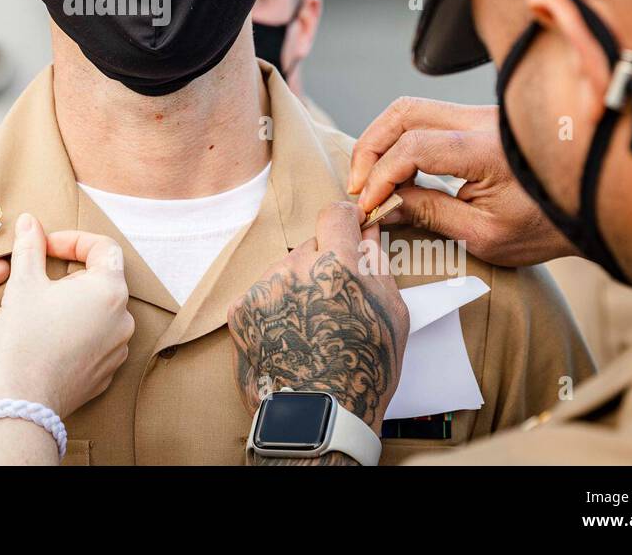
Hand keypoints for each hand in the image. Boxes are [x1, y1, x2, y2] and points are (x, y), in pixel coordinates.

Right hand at [0, 214, 133, 418]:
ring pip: (100, 310)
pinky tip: (51, 337)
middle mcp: (124, 317)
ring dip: (75, 302)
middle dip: (72, 272)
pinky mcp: (109, 370)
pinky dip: (79, 329)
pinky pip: (98, 338)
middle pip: (102, 278)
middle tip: (40, 279)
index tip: (47, 247)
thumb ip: (31, 247)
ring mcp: (119, 347)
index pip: (103, 247)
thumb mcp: (24, 284)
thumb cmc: (25, 340)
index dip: (74, 240)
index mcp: (109, 289)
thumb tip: (30, 222)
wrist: (25, 402)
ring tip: (43, 310)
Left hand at [228, 202, 407, 437]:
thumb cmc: (364, 369)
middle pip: (309, 247)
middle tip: (334, 302)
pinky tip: (289, 338)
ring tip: (311, 329)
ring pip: (283, 272)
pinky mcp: (239, 310)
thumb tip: (368, 233)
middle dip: (322, 264)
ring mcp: (262, 288)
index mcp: (336, 263)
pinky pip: (261, 297)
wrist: (317, 417)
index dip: (344, 221)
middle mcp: (294, 267)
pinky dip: (273, 310)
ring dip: (296, 288)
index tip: (348, 229)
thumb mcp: (392, 314)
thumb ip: (377, 265)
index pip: (334, 214)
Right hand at [348, 96, 576, 265]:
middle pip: (403, 112)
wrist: (591, 205)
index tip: (368, 206)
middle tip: (356, 186)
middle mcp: (482, 120)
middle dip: (369, 147)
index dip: (381, 176)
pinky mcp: (478, 120)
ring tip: (369, 178)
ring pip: (411, 108)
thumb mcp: (485, 236)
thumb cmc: (546, 226)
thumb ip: (430, 216)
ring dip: (381, 140)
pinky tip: (395, 171)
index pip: (414, 147)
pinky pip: (426, 117)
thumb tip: (383, 206)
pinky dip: (399, 139)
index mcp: (487, 149)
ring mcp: (480, 114)